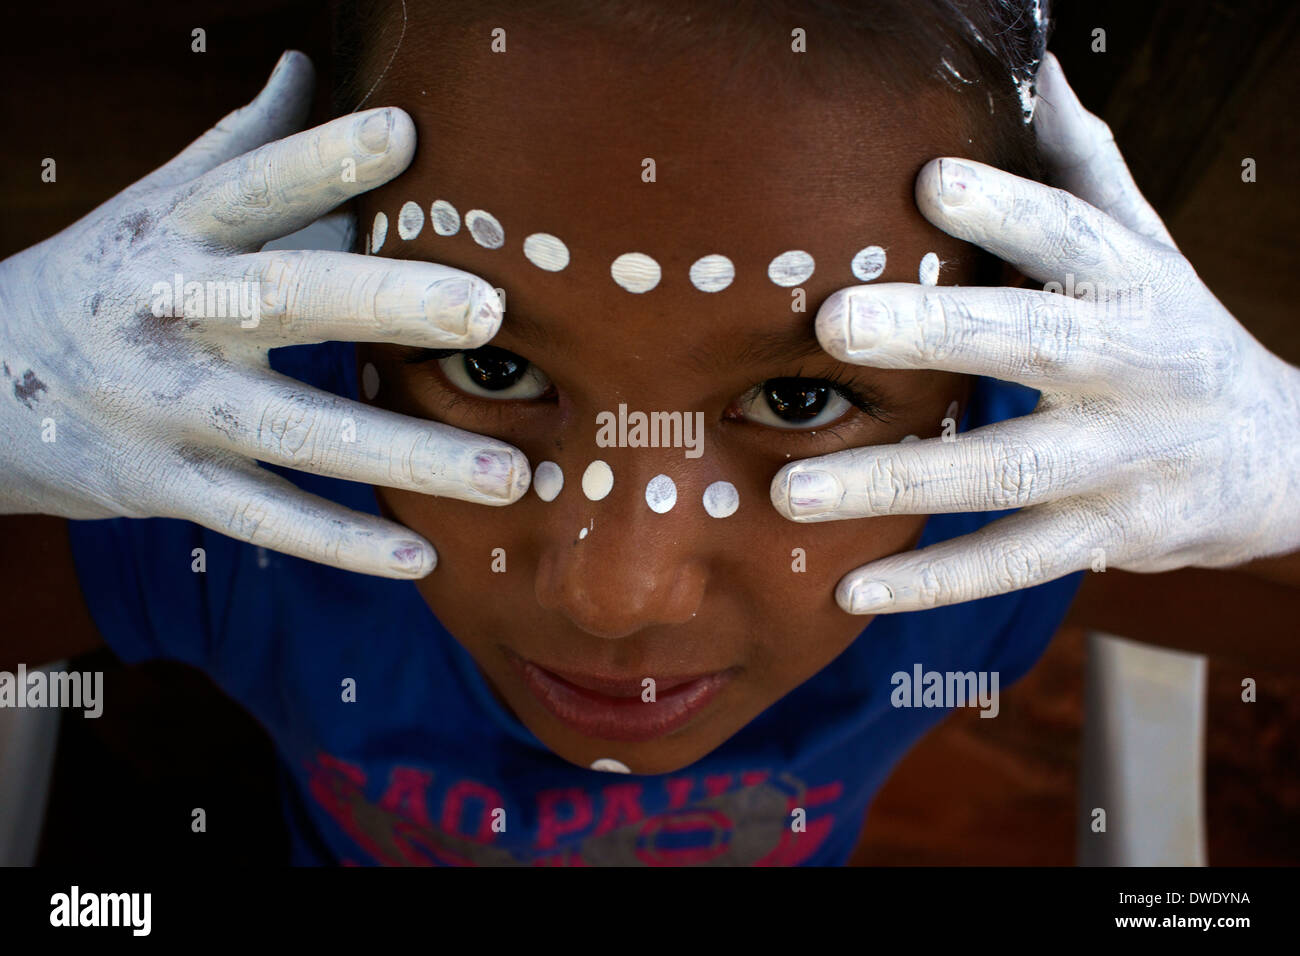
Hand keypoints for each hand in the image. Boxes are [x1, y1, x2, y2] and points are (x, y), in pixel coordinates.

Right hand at [0, 51, 529, 578]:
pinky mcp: (168, 486)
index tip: (404, 135)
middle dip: (386, 304)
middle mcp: (172, 314)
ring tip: (507, 475)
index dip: (322, 158)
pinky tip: (421, 556)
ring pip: (297, 433)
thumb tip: (304, 63)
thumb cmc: (105, 281)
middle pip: (284, 301)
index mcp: (173, 232)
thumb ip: (238, 146)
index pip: (251, 184)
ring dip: (406, 458)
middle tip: (485, 313)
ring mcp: (168, 407)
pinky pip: (265, 518)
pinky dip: (341, 543)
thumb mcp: (153, 204)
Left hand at [769, 52, 1299, 613]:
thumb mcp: (1147, 247)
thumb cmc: (1174, 335)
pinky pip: (1013, 561)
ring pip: (1008, 471)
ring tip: (792, 492)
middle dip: (937, 333)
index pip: (1072, 235)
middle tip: (834, 322)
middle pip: (1032, 345)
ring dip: (899, 483)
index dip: (1008, 208)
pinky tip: (852, 588)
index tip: (928, 180)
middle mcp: (1132, 369)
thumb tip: (1032, 70)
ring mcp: (1121, 462)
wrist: (1280, 458)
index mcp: (1133, 284)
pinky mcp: (1108, 537)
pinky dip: (935, 583)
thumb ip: (1082, 169)